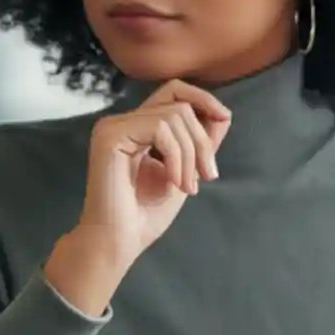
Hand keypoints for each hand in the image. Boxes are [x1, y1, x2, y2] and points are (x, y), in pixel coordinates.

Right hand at [79, 79, 232, 263]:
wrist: (118, 243)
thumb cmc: (145, 216)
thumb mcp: (184, 172)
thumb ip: (199, 143)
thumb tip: (223, 114)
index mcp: (136, 128)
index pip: (173, 91)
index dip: (203, 99)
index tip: (224, 119)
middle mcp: (121, 122)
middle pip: (179, 103)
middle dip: (202, 139)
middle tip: (208, 175)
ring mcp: (112, 127)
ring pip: (173, 115)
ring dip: (191, 153)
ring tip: (187, 186)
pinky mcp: (110, 136)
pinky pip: (160, 128)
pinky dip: (176, 156)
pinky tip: (174, 182)